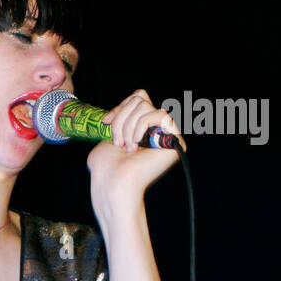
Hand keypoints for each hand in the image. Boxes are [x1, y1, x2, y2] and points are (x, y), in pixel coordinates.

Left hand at [87, 89, 186, 214]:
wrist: (113, 183)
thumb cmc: (107, 167)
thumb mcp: (110, 134)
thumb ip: (124, 115)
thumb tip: (136, 97)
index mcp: (142, 129)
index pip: (138, 99)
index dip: (121, 106)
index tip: (105, 122)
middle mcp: (156, 131)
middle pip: (141, 100)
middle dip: (122, 119)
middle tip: (118, 142)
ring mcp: (167, 136)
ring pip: (147, 106)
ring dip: (128, 126)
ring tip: (126, 146)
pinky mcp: (175, 141)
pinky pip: (160, 115)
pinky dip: (142, 126)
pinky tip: (136, 144)